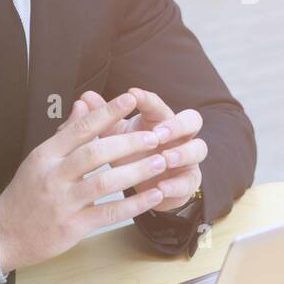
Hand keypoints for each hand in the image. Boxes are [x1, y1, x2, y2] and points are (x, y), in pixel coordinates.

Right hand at [0, 93, 168, 273]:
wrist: (3, 235)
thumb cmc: (26, 194)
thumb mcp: (40, 159)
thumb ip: (66, 134)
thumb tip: (83, 104)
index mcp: (45, 155)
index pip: (80, 129)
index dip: (106, 113)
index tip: (130, 99)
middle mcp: (53, 176)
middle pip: (95, 153)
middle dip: (128, 143)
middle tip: (154, 136)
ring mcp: (63, 203)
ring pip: (104, 183)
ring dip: (135, 171)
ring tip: (160, 162)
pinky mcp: (72, 227)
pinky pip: (108, 214)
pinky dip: (134, 205)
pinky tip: (153, 196)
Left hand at [77, 87, 206, 213]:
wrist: (144, 187)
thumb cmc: (131, 155)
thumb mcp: (114, 137)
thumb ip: (102, 119)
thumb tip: (84, 97)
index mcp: (160, 120)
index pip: (159, 104)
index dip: (148, 99)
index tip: (132, 95)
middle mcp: (179, 136)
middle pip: (192, 120)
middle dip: (177, 125)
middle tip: (158, 132)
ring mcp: (188, 159)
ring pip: (198, 149)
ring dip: (182, 153)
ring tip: (165, 159)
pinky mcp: (188, 182)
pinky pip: (189, 182)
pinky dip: (176, 185)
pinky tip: (161, 188)